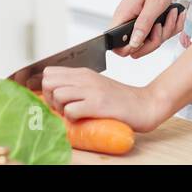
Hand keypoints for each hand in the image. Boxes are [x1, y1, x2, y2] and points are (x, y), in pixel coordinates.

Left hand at [41, 66, 170, 131]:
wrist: (144, 104)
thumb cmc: (119, 99)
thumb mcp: (95, 86)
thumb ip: (77, 86)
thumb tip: (54, 95)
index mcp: (83, 72)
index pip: (49, 72)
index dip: (48, 88)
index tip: (58, 99)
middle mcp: (85, 78)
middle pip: (48, 81)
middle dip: (50, 98)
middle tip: (64, 107)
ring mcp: (92, 90)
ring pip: (57, 95)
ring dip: (61, 109)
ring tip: (74, 113)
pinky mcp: (98, 104)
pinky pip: (70, 111)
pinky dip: (72, 118)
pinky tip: (83, 118)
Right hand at [109, 0, 187, 58]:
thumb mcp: (154, 4)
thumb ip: (143, 25)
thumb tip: (132, 44)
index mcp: (124, 15)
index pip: (115, 44)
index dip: (129, 49)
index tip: (145, 41)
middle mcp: (130, 21)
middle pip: (136, 48)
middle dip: (154, 41)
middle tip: (161, 25)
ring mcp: (140, 23)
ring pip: (151, 42)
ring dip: (166, 30)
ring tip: (170, 13)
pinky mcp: (150, 23)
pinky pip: (161, 34)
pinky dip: (171, 26)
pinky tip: (173, 14)